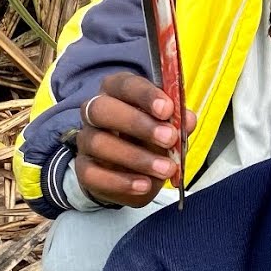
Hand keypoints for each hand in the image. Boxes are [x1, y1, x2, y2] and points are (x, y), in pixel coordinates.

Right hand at [73, 72, 197, 207]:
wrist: (132, 172)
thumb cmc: (151, 138)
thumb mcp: (169, 127)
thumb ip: (178, 122)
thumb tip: (188, 120)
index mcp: (117, 91)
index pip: (125, 84)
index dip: (145, 95)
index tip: (167, 109)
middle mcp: (94, 111)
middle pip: (103, 109)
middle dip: (137, 123)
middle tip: (169, 139)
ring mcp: (86, 140)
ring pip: (99, 143)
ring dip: (136, 157)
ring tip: (166, 169)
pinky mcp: (82, 169)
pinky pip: (92, 174)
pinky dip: (120, 182)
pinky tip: (145, 185)